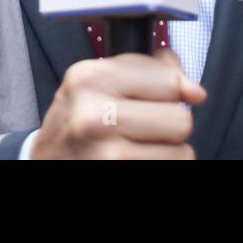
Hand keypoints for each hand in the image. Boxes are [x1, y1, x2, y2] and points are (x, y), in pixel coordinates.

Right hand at [30, 48, 206, 158]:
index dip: (168, 90)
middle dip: (169, 124)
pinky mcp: (116, 173)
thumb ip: (149, 69)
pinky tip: (137, 159)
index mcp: (90, 77)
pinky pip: (172, 168)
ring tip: (138, 145)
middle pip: (181, 119)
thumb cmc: (79, 118)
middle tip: (141, 127)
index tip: (150, 99)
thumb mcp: (100, 80)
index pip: (168, 80)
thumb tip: (195, 91)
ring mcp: (106, 153)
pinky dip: (162, 164)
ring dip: (168, 150)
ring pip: (183, 152)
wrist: (47, 159)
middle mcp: (94, 114)